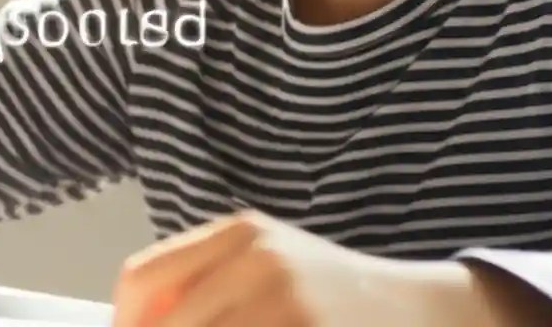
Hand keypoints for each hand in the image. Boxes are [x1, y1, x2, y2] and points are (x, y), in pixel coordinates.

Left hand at [111, 210, 551, 326]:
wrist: (425, 310)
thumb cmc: (331, 296)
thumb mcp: (264, 268)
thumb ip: (201, 287)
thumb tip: (134, 322)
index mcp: (240, 233)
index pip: (141, 279)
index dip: (126, 322)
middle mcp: (260, 259)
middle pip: (167, 325)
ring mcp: (289, 304)